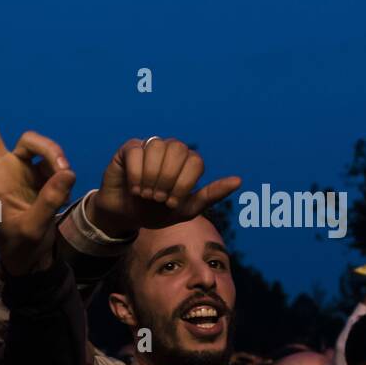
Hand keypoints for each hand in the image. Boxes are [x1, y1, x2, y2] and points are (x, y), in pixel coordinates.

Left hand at [0, 75, 76, 274]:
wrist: (35, 256)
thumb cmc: (24, 245)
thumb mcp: (34, 228)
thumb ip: (50, 200)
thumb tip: (66, 171)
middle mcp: (4, 169)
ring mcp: (24, 168)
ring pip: (36, 143)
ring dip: (53, 151)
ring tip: (65, 170)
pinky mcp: (44, 172)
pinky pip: (57, 163)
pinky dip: (63, 172)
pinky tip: (64, 189)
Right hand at [88, 138, 240, 237]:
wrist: (127, 217)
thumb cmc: (157, 212)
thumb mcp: (186, 210)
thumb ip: (211, 195)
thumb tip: (239, 180)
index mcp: (187, 161)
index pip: (195, 161)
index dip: (184, 185)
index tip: (172, 204)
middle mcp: (170, 149)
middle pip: (178, 150)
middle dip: (167, 179)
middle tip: (158, 199)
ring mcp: (149, 147)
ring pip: (156, 148)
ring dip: (150, 177)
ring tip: (144, 194)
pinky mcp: (129, 149)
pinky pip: (136, 151)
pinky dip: (135, 174)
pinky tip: (134, 188)